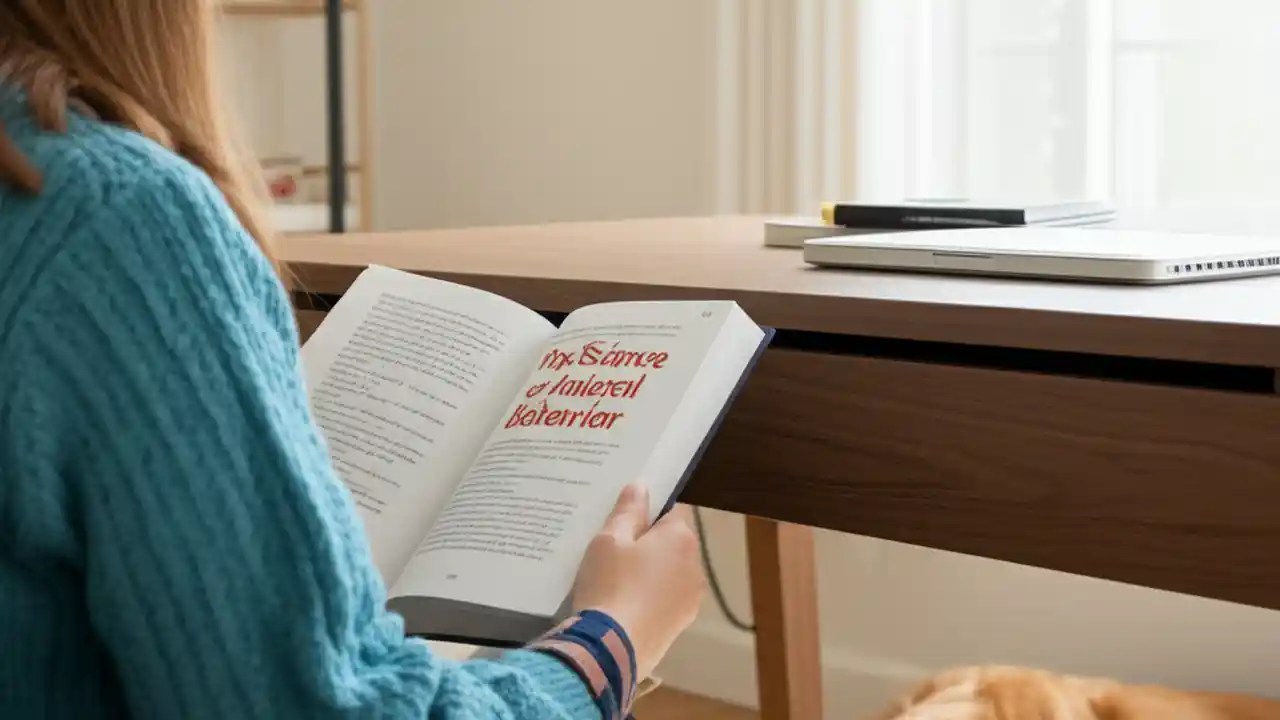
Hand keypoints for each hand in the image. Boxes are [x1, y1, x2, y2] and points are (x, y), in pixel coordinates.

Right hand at [572, 485, 705, 678]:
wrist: (611, 648)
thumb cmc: (610, 584)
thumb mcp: (609, 540)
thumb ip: (628, 511)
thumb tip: (641, 486)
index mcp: (681, 537)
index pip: (671, 510)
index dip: (647, 512)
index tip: (623, 522)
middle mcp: (695, 565)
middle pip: (672, 542)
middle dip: (649, 543)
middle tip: (614, 551)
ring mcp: (691, 598)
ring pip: (670, 572)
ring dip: (651, 572)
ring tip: (617, 582)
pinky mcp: (681, 624)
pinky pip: (667, 599)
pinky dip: (651, 597)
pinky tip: (625, 605)